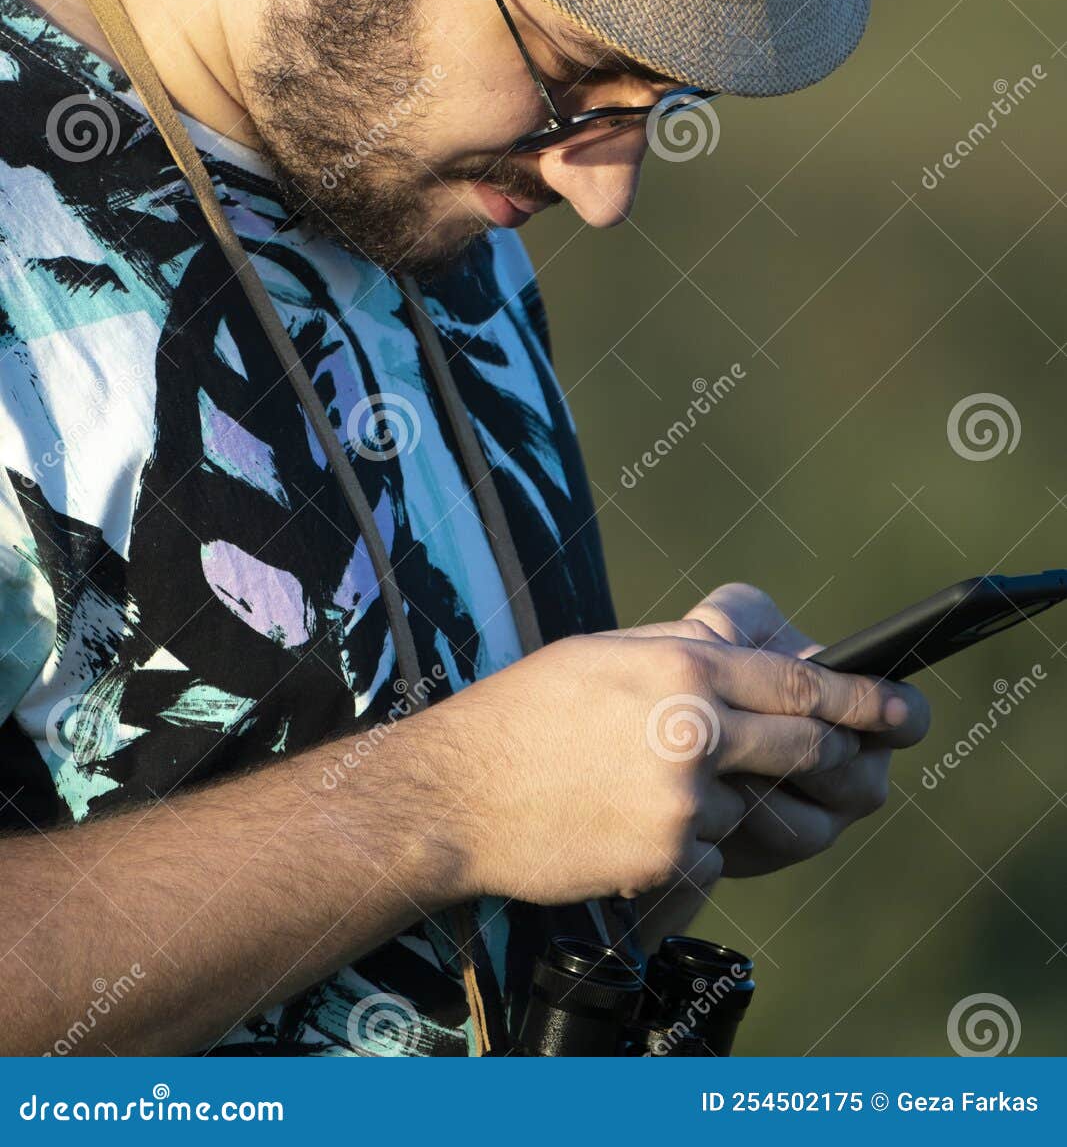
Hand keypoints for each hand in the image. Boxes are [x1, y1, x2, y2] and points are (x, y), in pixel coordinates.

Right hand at [439, 601, 923, 909]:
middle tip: (846, 760)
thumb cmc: (526, 713)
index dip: (864, 699)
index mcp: (681, 669)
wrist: (458, 795)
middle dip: (832, 755)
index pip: (800, 684)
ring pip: (758, 807)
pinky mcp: (666, 859)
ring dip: (737, 803)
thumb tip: (755, 661)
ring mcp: (683, 802)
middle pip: (806, 747)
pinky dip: (691, 845)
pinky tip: (634, 824)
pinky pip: (714, 855)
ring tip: (671, 789)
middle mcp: (693, 732)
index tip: (903, 709)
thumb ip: (687, 656)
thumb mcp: (608, 654)